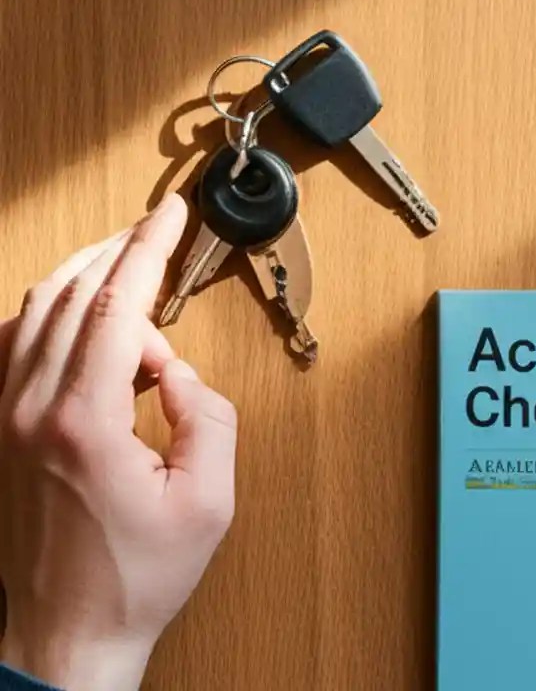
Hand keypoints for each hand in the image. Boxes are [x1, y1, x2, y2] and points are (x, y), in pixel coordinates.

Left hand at [0, 195, 236, 689]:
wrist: (67, 631)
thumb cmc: (135, 576)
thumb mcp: (208, 501)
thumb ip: (207, 417)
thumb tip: (178, 371)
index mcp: (83, 423)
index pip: (113, 307)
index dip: (146, 249)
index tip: (168, 212)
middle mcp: (30, 410)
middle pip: (67, 294)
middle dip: (117, 250)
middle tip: (156, 227)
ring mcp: (5, 418)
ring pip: (33, 311)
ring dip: (84, 278)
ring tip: (131, 269)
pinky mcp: (1, 430)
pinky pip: (16, 343)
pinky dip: (53, 314)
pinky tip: (86, 321)